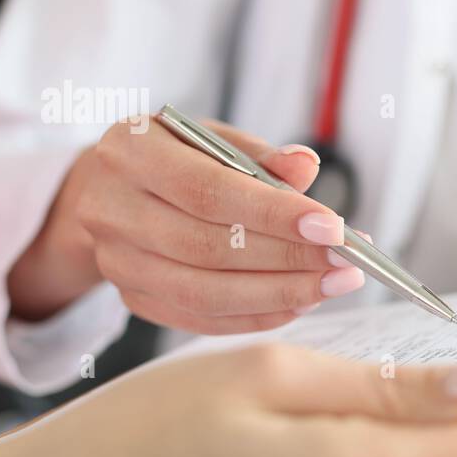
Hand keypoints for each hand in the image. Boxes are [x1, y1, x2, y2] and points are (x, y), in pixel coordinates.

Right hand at [8, 115, 364, 331]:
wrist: (110, 188)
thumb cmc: (176, 156)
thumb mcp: (211, 137)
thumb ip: (259, 154)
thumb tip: (306, 167)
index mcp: (129, 151)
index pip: (207, 191)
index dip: (273, 214)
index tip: (332, 228)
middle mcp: (111, 208)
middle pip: (208, 248)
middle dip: (287, 259)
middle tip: (346, 263)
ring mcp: (117, 260)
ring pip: (204, 292)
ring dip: (278, 293)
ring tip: (332, 285)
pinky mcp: (132, 297)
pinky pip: (200, 319)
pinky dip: (255, 315)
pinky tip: (299, 302)